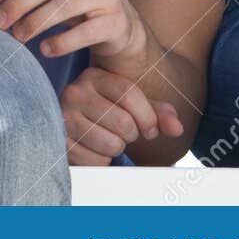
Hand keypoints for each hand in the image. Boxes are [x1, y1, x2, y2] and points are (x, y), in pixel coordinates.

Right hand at [60, 66, 183, 165]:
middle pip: (124, 123)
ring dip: (117, 148)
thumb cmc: (111, 112)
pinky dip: (102, 161)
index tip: (150, 129)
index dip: (148, 117)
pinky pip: (96, 161)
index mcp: (94, 77)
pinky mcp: (61, 143)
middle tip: (124, 133)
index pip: (129, 94)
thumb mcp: (135, 104)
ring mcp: (64, 118)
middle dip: (132, 135)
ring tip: (108, 139)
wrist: (78, 124)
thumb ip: (159, 113)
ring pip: (112, 144)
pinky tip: (96, 149)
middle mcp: (74, 93)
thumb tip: (177, 128)